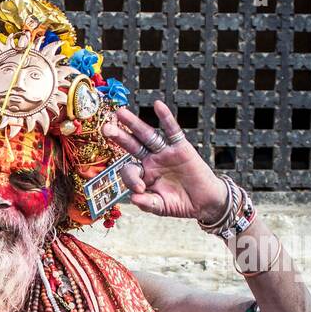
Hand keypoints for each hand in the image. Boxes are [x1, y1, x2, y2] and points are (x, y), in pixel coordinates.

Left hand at [103, 100, 228, 222]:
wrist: (204, 202)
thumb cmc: (180, 204)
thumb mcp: (161, 207)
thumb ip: (147, 203)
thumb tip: (133, 198)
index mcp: (143, 175)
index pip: (130, 171)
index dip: (131, 179)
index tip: (140, 189)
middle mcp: (151, 160)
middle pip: (132, 146)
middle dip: (119, 137)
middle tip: (105, 128)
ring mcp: (165, 152)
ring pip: (147, 135)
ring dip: (134, 124)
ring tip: (120, 112)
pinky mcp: (181, 147)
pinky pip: (172, 130)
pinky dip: (166, 118)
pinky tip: (158, 105)